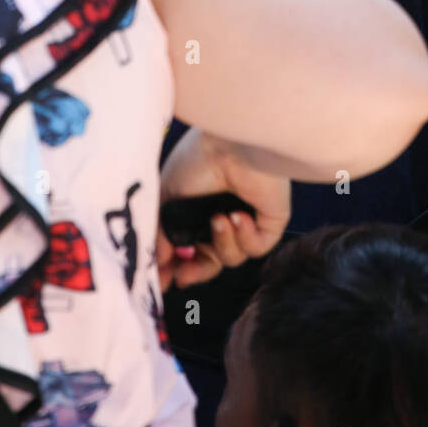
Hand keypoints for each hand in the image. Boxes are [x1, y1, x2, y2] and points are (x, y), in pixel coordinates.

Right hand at [156, 130, 289, 290]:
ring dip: (222, 242)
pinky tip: (238, 214)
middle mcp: (220, 215)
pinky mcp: (269, 222)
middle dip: (196, 271)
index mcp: (196, 210)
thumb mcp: (166, 198)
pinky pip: (254, 248)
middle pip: (209, 262)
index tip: (163, 282)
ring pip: (231, 258)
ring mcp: (246, 220)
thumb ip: (161, 233)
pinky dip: (244, 236)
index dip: (175, 268)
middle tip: (184, 275)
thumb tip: (158, 262)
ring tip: (219, 217)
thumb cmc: (196, 160)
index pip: (187, 250)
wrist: (232, 144)